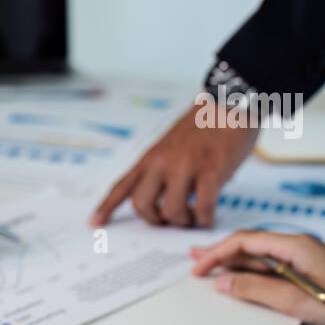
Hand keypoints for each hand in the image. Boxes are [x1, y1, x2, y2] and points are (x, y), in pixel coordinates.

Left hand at [91, 102, 257, 227]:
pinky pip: (203, 207)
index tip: (94, 224)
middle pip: (141, 205)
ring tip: (194, 217)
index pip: (122, 185)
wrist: (230, 101)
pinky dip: (205, 218)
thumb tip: (162, 198)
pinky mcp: (211, 170)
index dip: (106, 207)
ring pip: (171, 210)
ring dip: (183, 221)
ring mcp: (185, 166)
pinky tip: (208, 216)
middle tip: (169, 220)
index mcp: (150, 157)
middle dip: (154, 220)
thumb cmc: (203, 125)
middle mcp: (162, 162)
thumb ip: (161, 168)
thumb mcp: (169, 143)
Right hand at [190, 231, 324, 324]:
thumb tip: (225, 283)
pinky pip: (273, 271)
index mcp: (298, 246)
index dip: (217, 254)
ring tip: (208, 269)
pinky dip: (251, 276)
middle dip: (220, 254)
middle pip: (250, 246)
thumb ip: (257, 291)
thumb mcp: (299, 303)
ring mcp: (305, 262)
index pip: (246, 241)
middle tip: (193, 260)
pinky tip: (240, 282)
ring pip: (260, 259)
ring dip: (234, 265)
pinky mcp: (309, 275)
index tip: (199, 268)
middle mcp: (301, 249)